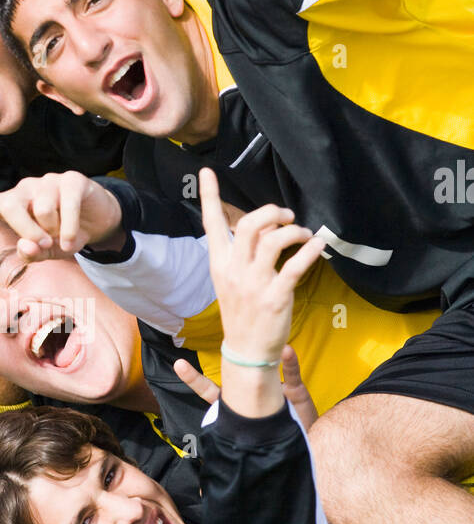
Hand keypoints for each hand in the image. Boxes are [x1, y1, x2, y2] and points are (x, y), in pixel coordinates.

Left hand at [0, 171, 124, 258]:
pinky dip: (69, 228)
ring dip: (54, 231)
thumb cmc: (66, 236)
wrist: (101, 224)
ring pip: (41, 208)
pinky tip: (74, 241)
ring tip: (65, 239)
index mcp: (13, 205)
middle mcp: (26, 188)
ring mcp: (48, 181)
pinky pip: (65, 205)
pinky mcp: (72, 180)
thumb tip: (28, 247)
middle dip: (26, 232)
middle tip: (43, 247)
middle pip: (11, 207)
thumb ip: (33, 252)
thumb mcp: (48, 251)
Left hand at [174, 344, 319, 430]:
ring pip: (264, 366)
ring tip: (259, 341)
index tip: (179, 365)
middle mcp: (253, 394)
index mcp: (237, 409)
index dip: (195, 380)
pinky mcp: (295, 391)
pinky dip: (289, 362)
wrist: (308, 444)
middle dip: (232, 358)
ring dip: (263, 356)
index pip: (210, 393)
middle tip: (228, 339)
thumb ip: (237, 432)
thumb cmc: (275, 441)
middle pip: (237, 372)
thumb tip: (216, 454)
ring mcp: (274, 389)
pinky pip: (291, 373)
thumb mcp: (251, 438)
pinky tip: (287, 350)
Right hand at [200, 168, 325, 364]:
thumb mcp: (234, 280)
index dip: (209, 196)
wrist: (246, 351)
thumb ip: (246, 252)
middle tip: (287, 216)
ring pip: (273, 240)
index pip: (212, 224)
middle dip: (273, 212)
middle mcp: (234, 270)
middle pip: (250, 224)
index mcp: (220, 264)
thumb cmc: (243, 312)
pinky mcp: (275, 296)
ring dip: (294, 231)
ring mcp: (254, 284)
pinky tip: (317, 247)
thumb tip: (268, 227)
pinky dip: (310, 251)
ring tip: (305, 235)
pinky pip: (295, 265)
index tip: (207, 172)